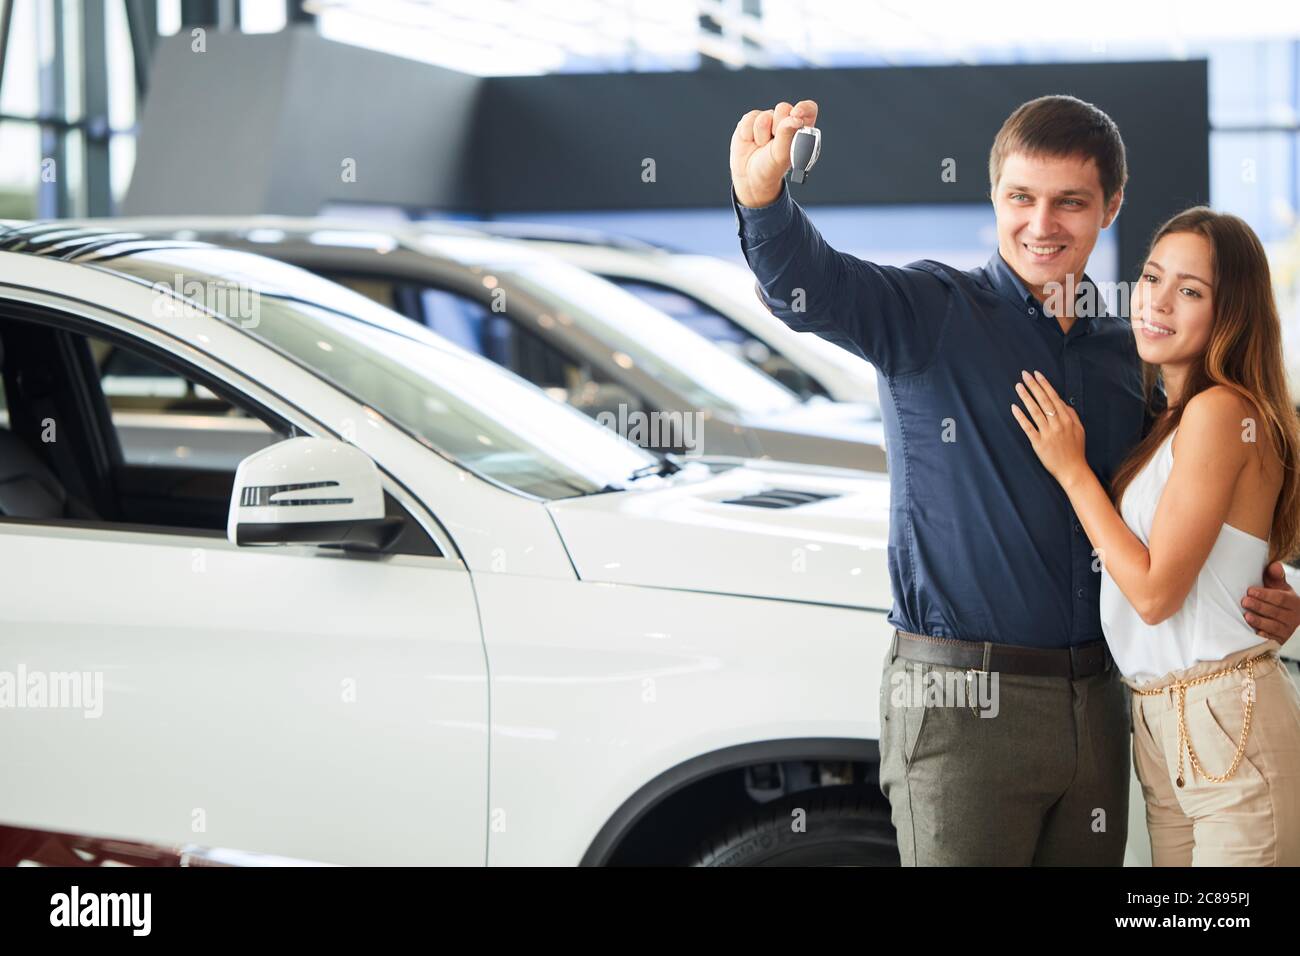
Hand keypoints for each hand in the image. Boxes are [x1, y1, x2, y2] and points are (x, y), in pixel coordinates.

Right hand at [730, 99, 817, 207]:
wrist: (749, 176)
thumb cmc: (770, 167)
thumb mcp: (781, 155)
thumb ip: (788, 134)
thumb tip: (795, 117)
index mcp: (800, 129)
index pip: (808, 109)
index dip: (803, 108)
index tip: (796, 115)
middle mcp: (785, 121)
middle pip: (783, 108)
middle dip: (776, 126)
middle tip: (773, 144)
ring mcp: (768, 119)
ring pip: (765, 115)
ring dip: (761, 134)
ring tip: (761, 146)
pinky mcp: (752, 120)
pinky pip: (750, 118)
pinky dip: (748, 133)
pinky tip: (750, 141)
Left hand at [1010, 369, 1088, 487]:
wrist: (1073, 470)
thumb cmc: (1076, 450)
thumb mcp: (1079, 430)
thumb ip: (1072, 415)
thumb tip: (1063, 403)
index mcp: (1067, 419)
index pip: (1054, 397)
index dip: (1045, 385)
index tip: (1037, 374)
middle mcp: (1057, 424)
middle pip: (1044, 401)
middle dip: (1034, 386)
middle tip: (1025, 375)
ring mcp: (1048, 433)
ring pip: (1035, 411)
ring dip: (1026, 397)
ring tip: (1019, 386)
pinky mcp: (1039, 443)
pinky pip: (1028, 427)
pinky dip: (1021, 417)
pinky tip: (1014, 407)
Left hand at [1242, 561, 1299, 644]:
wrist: (1291, 621)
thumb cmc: (1281, 601)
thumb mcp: (1281, 588)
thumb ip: (1276, 577)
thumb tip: (1275, 565)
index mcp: (1293, 602)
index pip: (1280, 598)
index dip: (1265, 594)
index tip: (1250, 590)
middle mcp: (1292, 617)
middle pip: (1276, 612)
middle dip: (1259, 607)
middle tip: (1244, 601)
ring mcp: (1287, 630)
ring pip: (1274, 626)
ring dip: (1260, 621)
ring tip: (1247, 616)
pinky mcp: (1281, 641)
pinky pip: (1273, 640)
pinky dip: (1265, 637)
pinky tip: (1255, 634)